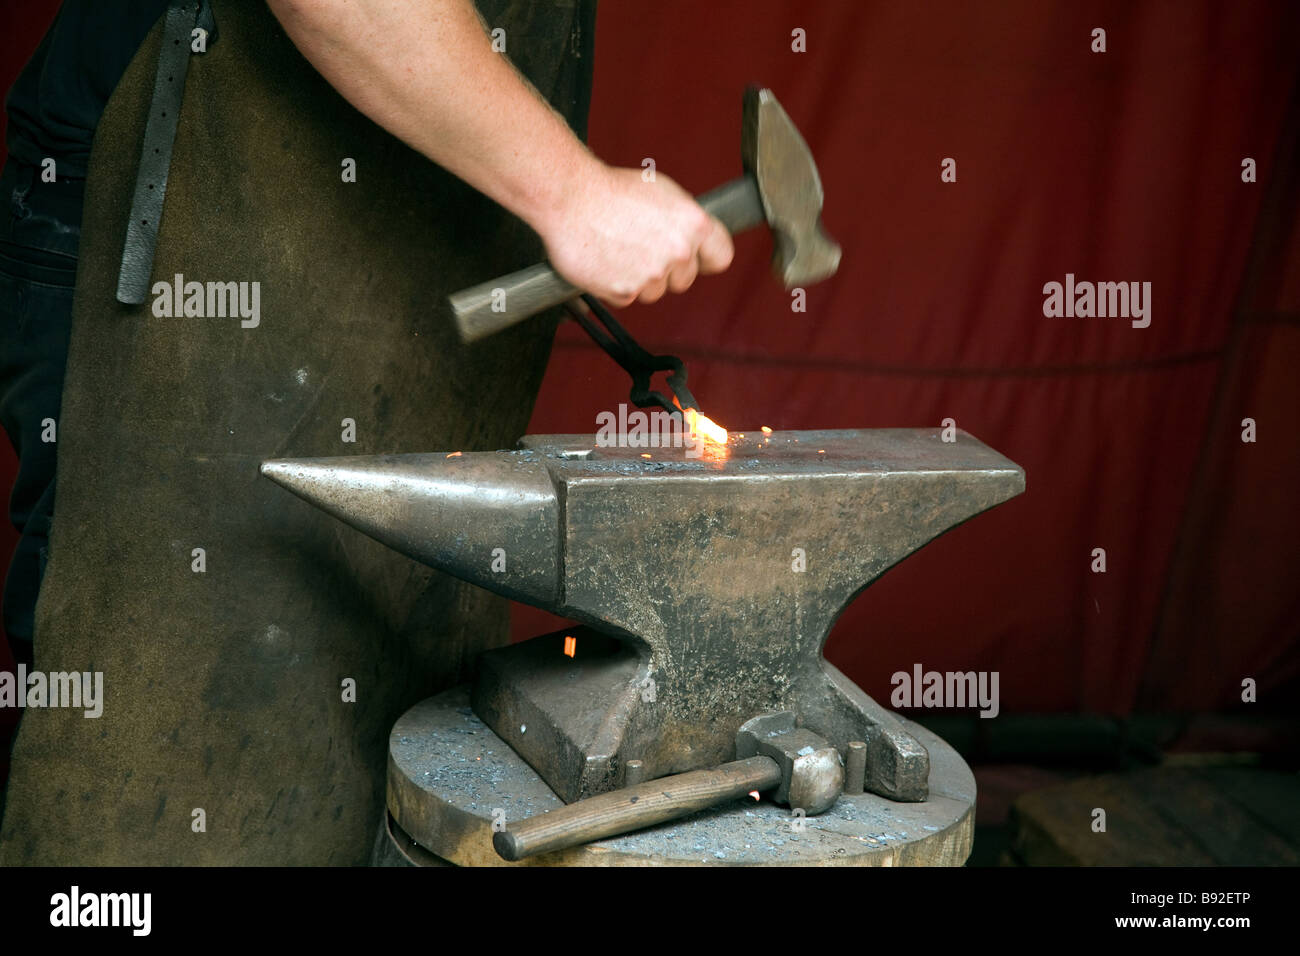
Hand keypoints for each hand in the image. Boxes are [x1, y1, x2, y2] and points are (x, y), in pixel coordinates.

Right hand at [537, 163, 733, 306]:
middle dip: (666, 269)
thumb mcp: (663, 192)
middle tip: (641, 246)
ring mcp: (652, 275)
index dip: (705, 258)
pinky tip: (606, 260)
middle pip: (684, 280)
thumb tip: (697, 240)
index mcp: (694, 224)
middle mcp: (678, 252)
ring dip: (640, 279)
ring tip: (620, 250)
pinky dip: (616, 285)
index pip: (721, 256)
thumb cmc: (611, 190)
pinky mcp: (625, 291)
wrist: (570, 198)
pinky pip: (628, 298)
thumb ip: (686, 221)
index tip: (696, 259)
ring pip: (655, 292)